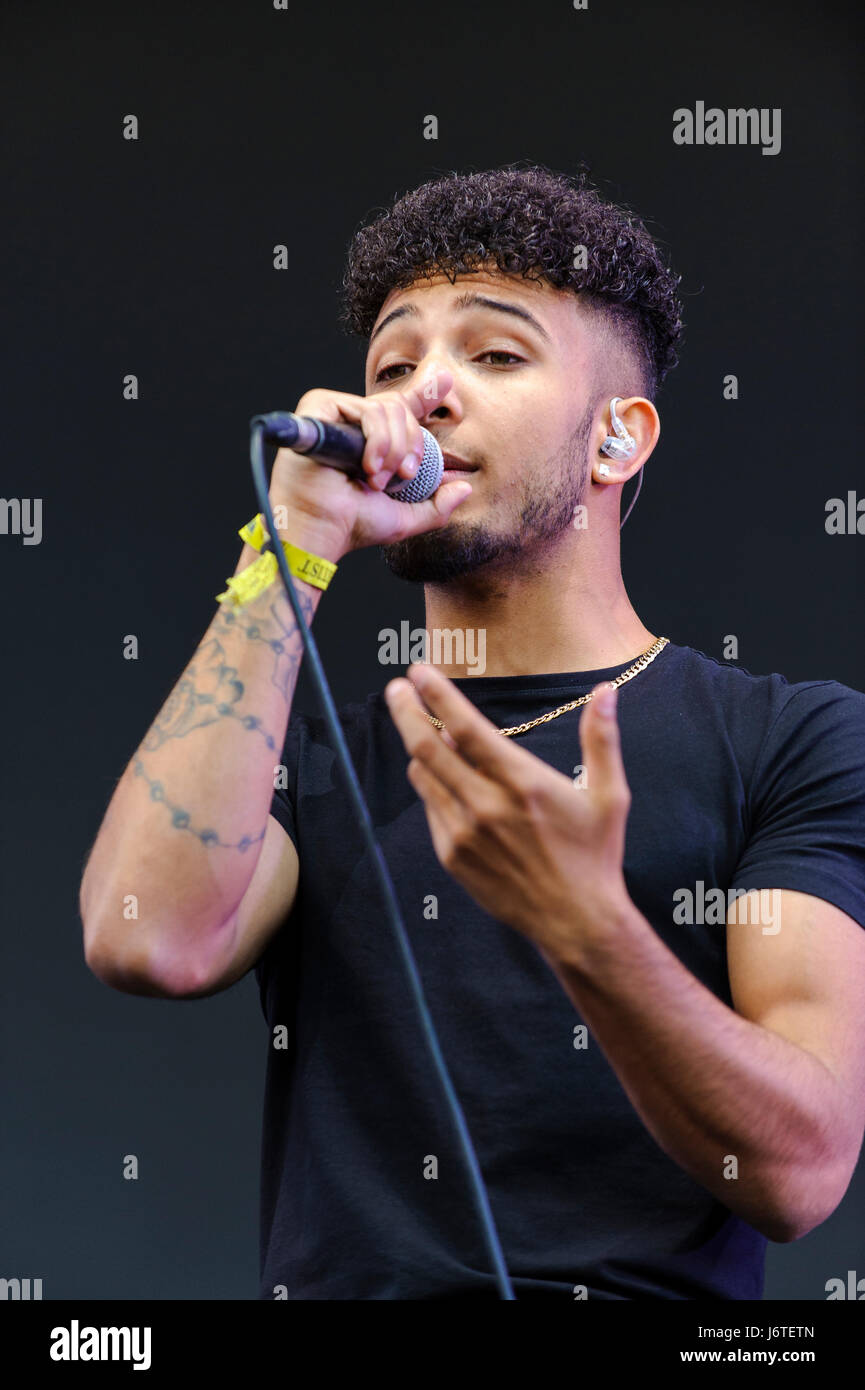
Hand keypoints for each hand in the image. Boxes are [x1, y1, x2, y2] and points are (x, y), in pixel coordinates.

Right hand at [268, 367, 472, 557]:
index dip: (425, 395)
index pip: (402, 409)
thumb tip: (465, 489)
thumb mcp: (406, 517)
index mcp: (370, 440)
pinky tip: (367, 467)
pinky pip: (368, 411)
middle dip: (410, 445)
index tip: (446, 381)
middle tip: (400, 476)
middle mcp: (353, 422)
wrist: (322, 530)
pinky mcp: (319, 406)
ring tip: (376, 478)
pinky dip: (377, 441)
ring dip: (393, 448)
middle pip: (400, 408)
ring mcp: (335, 411)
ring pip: (388, 409)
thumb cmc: (353, 526)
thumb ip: (437, 506)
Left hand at [384, 663, 633, 962]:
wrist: (576, 921)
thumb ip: (602, 739)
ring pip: (424, 778)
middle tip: (397, 688)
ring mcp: (464, 834)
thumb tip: (606, 692)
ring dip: (418, 748)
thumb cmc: (595, 856)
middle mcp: (486, 806)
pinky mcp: (453, 857)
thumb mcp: (610, 796)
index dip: (437, 696)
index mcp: (522, 784)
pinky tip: (444, 778)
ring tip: (423, 728)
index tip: (418, 671)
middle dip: (406, 711)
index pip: (466, 729)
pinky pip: (431, 809)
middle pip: (428, 748)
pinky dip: (432, 786)